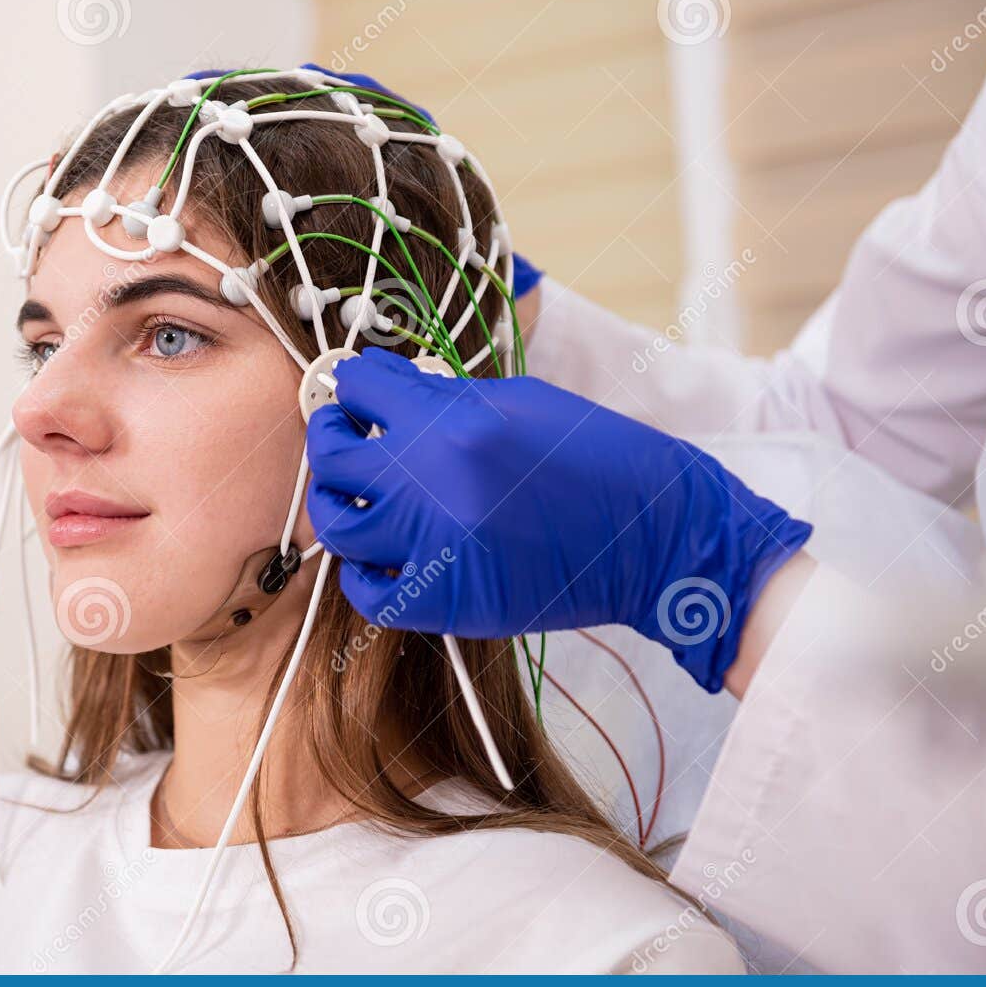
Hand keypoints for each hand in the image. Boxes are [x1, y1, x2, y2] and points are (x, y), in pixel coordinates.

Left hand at [304, 348, 812, 692]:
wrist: (654, 534)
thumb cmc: (594, 457)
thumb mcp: (518, 401)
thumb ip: (439, 396)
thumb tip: (381, 386)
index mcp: (450, 426)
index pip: (359, 390)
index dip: (355, 384)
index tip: (359, 390)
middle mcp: (431, 486)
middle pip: (333, 455)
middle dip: (331, 434)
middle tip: (345, 432)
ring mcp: (434, 549)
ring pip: (336, 524)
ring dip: (333, 501)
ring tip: (352, 492)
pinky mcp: (448, 601)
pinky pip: (367, 593)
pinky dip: (360, 572)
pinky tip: (377, 553)